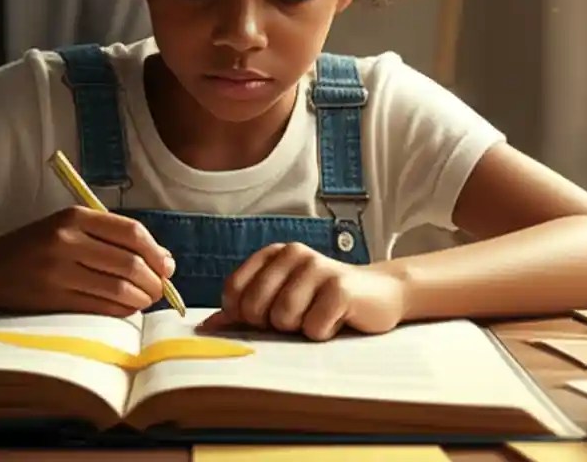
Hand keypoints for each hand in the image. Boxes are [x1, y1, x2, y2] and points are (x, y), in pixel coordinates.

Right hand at [0, 206, 174, 316]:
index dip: (157, 252)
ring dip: (141, 298)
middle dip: (154, 281)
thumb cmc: (38, 245)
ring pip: (118, 289)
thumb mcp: (69, 228)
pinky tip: (125, 309)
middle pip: (130, 263)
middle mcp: (67, 241)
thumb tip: (164, 259)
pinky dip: (121, 310)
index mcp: (75, 217)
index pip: (131, 233)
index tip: (167, 266)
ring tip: (145, 300)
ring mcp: (58, 271)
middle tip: (159, 289)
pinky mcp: (52, 299)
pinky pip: (100, 307)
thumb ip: (112, 238)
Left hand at [200, 243, 405, 340]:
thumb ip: (244, 310)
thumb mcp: (281, 300)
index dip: (243, 315)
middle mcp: (293, 253)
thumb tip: (207, 327)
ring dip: (301, 329)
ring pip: (284, 319)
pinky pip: (313, 328)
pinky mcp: (340, 287)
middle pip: (255, 307)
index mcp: (273, 254)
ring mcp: (318, 267)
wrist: (379, 295)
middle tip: (299, 317)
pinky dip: (323, 333)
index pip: (233, 291)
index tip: (265, 319)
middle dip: (273, 325)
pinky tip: (337, 320)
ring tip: (319, 316)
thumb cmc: (323, 301)